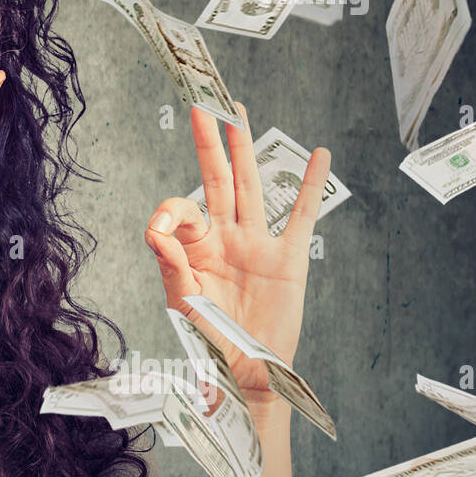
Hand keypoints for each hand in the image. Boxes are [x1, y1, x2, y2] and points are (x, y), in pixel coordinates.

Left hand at [143, 104, 330, 404]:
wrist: (247, 376)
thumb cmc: (210, 344)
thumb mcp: (183, 306)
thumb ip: (170, 267)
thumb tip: (158, 231)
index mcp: (193, 248)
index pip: (179, 209)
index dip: (168, 212)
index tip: (161, 230)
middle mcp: (224, 238)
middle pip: (216, 178)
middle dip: (209, 141)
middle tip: (203, 100)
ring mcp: (257, 244)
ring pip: (251, 185)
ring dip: (245, 147)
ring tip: (238, 110)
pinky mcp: (289, 258)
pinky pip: (302, 215)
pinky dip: (310, 186)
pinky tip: (318, 156)